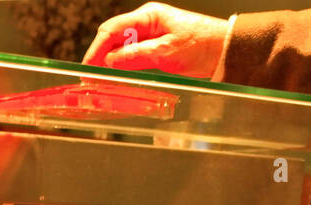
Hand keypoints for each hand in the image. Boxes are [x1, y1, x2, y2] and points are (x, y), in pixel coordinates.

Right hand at [83, 3, 231, 76]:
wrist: (223, 51)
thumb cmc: (201, 44)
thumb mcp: (166, 52)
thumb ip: (136, 56)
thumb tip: (110, 61)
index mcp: (148, 16)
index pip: (112, 30)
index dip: (96, 49)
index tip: (87, 67)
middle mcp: (145, 24)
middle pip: (112, 39)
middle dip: (98, 58)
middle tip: (89, 79)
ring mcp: (148, 38)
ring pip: (119, 51)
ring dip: (108, 65)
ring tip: (99, 83)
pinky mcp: (153, 51)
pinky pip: (130, 59)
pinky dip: (121, 69)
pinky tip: (115, 80)